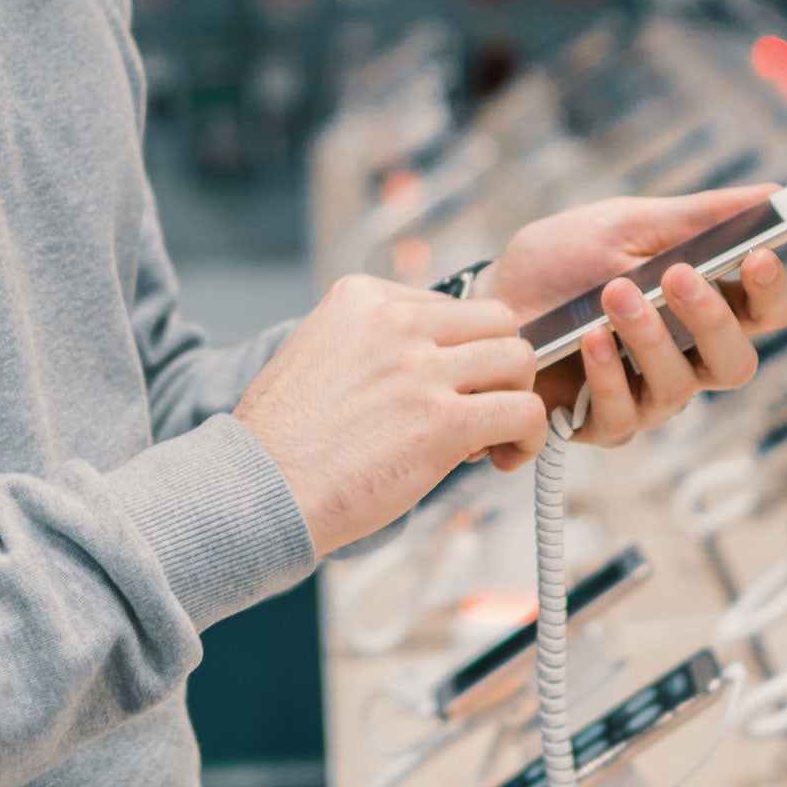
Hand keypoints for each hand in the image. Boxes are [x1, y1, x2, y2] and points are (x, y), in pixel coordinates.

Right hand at [235, 275, 546, 556]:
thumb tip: (436, 361)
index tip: (443, 389)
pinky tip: (502, 458)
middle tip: (477, 410)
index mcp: (362, 297)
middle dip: (497, 367)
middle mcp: (395, 320)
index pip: (451, 305)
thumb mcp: (319, 353)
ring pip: (519, 358)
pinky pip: (524, 411)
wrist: (258, 490)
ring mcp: (420, 368)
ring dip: (515, 398)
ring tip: (491, 437)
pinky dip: (528, 436)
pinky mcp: (442, 421)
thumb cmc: (284, 440)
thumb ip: (375, 343)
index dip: (459, 351)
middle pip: (497, 321)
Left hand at [479, 184, 786, 447]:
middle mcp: (685, 360)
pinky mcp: (599, 423)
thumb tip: (774, 193)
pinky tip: (591, 340)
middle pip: (735, 362)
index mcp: (701, 308)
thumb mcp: (626, 225)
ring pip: (678, 388)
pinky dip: (608, 377)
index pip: (763, 313)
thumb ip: (697, 217)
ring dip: (648, 337)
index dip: (771, 291)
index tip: (758, 256)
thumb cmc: (561, 262)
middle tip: (677, 275)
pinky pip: (623, 418)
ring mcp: (645, 397)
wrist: (488, 298)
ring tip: (613, 294)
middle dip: (711, 318)